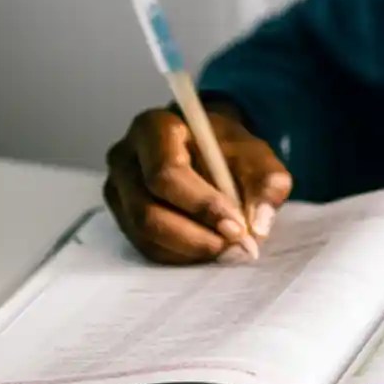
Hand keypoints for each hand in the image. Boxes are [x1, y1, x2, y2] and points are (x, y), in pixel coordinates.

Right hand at [104, 105, 291, 264]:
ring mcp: (117, 188)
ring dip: (189, 250)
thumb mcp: (255, 155)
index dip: (201, 206)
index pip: (166, 174)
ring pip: (144, 234)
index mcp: (155, 127)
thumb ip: (266, 182)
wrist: (206, 146)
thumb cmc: (226, 148)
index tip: (237, 226)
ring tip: (225, 249)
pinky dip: (179, 256)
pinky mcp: (121, 214)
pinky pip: (144, 246)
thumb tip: (259, 225)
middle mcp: (125, 156)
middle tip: (234, 246)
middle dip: (195, 237)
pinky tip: (207, 249)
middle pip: (147, 211)